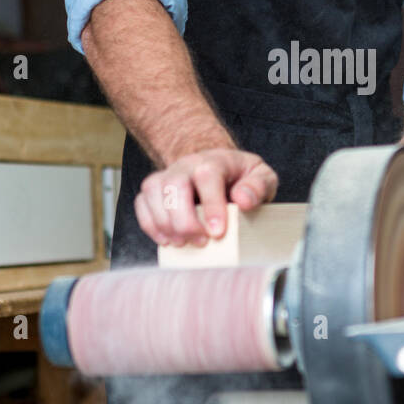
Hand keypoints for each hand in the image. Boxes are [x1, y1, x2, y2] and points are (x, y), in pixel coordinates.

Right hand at [135, 148, 277, 246]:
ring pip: (153, 192)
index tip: (218, 232)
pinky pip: (142, 202)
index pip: (208, 176)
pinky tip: (167, 240)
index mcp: (215, 161)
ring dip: (165, 223)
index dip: (211, 206)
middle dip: (184, 219)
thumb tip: (243, 200)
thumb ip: (258, 186)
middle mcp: (187, 165)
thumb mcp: (261, 176)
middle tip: (201, 241)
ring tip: (183, 243)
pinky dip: (150, 224)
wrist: (218, 167)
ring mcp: (168, 175)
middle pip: (174, 184)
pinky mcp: (155, 189)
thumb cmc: (241, 176)